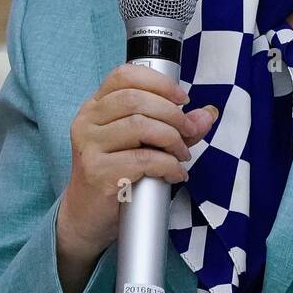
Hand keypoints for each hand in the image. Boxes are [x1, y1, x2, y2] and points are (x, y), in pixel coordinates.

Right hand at [58, 64, 216, 260]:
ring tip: (182, 155)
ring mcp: (89, 146)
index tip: (182, 99)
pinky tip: (174, 173)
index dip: (158, 82)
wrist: (86, 217)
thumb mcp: (142, 144)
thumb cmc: (115, 175)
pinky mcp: (98, 172)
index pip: (123, 75)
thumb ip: (173, 127)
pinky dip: (168, 165)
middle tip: (189, 131)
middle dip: (172, 114)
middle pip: (136, 99)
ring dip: (172, 140)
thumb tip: (206, 114)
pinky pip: (143, 159)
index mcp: (95, 106)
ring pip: (140, 126)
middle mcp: (87, 121)